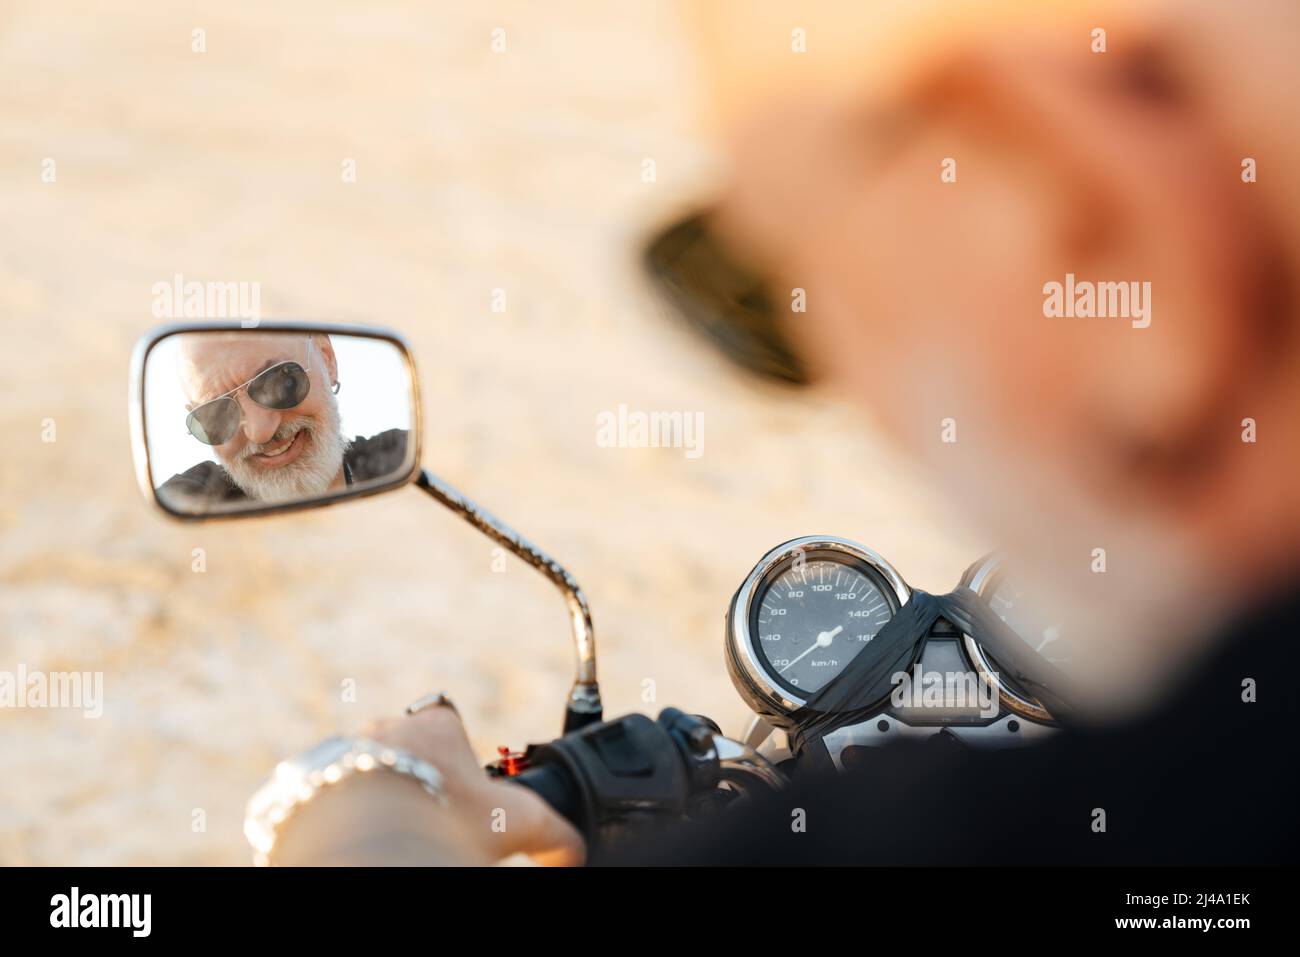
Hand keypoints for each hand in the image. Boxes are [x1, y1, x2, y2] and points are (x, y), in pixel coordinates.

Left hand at [272, 705, 584, 865]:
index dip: (454, 748)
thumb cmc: (444, 820)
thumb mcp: (515, 823)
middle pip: (403, 742)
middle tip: (428, 813)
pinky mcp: (307, 781)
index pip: (446, 719)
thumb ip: (554, 832)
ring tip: (388, 828)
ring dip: (371, 789)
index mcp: (436, 723)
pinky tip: (357, 834)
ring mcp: (343, 751)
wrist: (369, 841)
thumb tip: (577, 852)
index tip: (458, 782)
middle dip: (413, 772)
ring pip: (362, 765)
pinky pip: (324, 790)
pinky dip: (338, 809)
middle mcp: (385, 727)